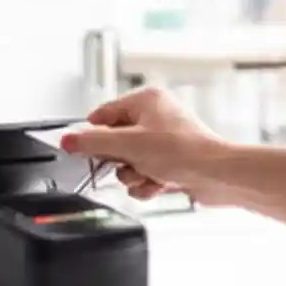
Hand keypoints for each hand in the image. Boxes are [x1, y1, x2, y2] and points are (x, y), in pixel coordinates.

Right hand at [61, 87, 231, 203]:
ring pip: (129, 162)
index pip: (103, 114)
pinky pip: (144, 175)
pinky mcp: (171, 163)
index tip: (83, 150)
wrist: (217, 176)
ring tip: (148, 175)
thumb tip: (68, 140)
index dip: (93, 135)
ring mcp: (164, 141)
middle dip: (120, 161)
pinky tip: (158, 185)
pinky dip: (147, 184)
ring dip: (134, 175)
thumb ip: (93, 143)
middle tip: (129, 162)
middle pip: (115, 142)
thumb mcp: (128, 145)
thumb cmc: (183, 151)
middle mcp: (156, 117)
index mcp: (146, 100)